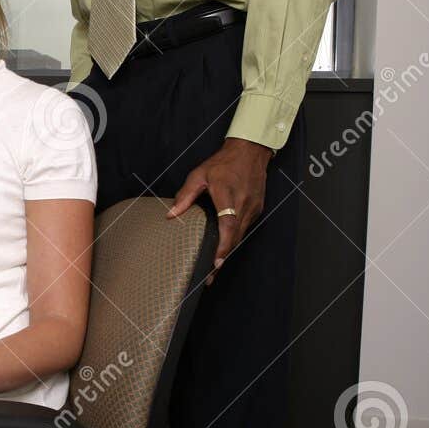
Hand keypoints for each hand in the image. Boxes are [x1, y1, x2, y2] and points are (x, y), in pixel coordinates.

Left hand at [166, 136, 272, 281]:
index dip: (222, 246)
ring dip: (229, 250)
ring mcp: (252, 208)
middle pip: (234, 237)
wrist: (250, 151)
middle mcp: (243, 204)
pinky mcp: (257, 209)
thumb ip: (185, 195)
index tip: (216, 262)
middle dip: (223, 257)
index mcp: (228, 196)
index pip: (227, 226)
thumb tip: (171, 214)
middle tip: (210, 276)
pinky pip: (245, 228)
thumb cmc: (224, 162)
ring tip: (215, 267)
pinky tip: (225, 247)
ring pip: (241, 235)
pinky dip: (235, 238)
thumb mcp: (200, 175)